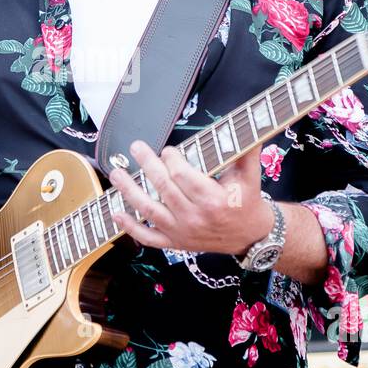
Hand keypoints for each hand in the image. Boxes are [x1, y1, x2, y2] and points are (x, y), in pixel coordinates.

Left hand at [107, 139, 273, 255]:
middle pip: (163, 188)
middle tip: (136, 147)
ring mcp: (183, 232)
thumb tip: (248, 124)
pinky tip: (117, 213)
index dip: (171, 159)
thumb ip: (246, 150)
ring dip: (130, 191)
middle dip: (147, 165)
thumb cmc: (247, 202)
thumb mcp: (250, 176)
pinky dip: (131, 227)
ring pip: (149, 210)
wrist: (250, 236)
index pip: (182, 175)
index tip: (167, 150)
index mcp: (212, 199)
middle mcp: (195, 217)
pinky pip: (149, 237)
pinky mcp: (176, 243)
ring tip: (116, 174)